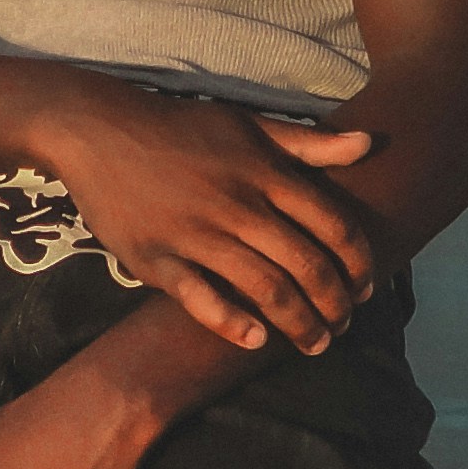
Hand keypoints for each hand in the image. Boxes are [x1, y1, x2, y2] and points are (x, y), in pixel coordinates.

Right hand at [38, 90, 379, 356]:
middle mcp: (237, 205)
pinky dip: (230, 322)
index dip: (359, 263)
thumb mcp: (248, 125)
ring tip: (316, 343)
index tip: (367, 288)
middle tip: (344, 325)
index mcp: (264, 173)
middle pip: (307, 265)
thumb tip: (370, 145)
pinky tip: (255, 340)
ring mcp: (195, 234)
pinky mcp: (156, 258)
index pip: (334, 225)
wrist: (97, 131)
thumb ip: (309, 143)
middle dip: (336, 303)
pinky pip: (199, 298)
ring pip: (265, 288)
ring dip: (299, 324)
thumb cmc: (180, 129)